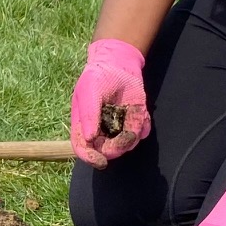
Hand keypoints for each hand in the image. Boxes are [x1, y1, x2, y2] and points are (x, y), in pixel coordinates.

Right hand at [69, 38, 150, 168]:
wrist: (118, 64)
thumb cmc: (97, 77)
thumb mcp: (89, 91)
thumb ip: (89, 114)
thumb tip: (89, 138)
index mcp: (84, 125)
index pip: (83, 149)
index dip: (90, 158)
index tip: (100, 161)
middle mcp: (100, 131)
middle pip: (106, 151)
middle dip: (117, 147)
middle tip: (126, 135)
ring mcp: (118, 128)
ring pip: (127, 145)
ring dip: (132, 134)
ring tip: (133, 112)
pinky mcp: (134, 123)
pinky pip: (141, 133)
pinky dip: (142, 124)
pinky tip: (139, 109)